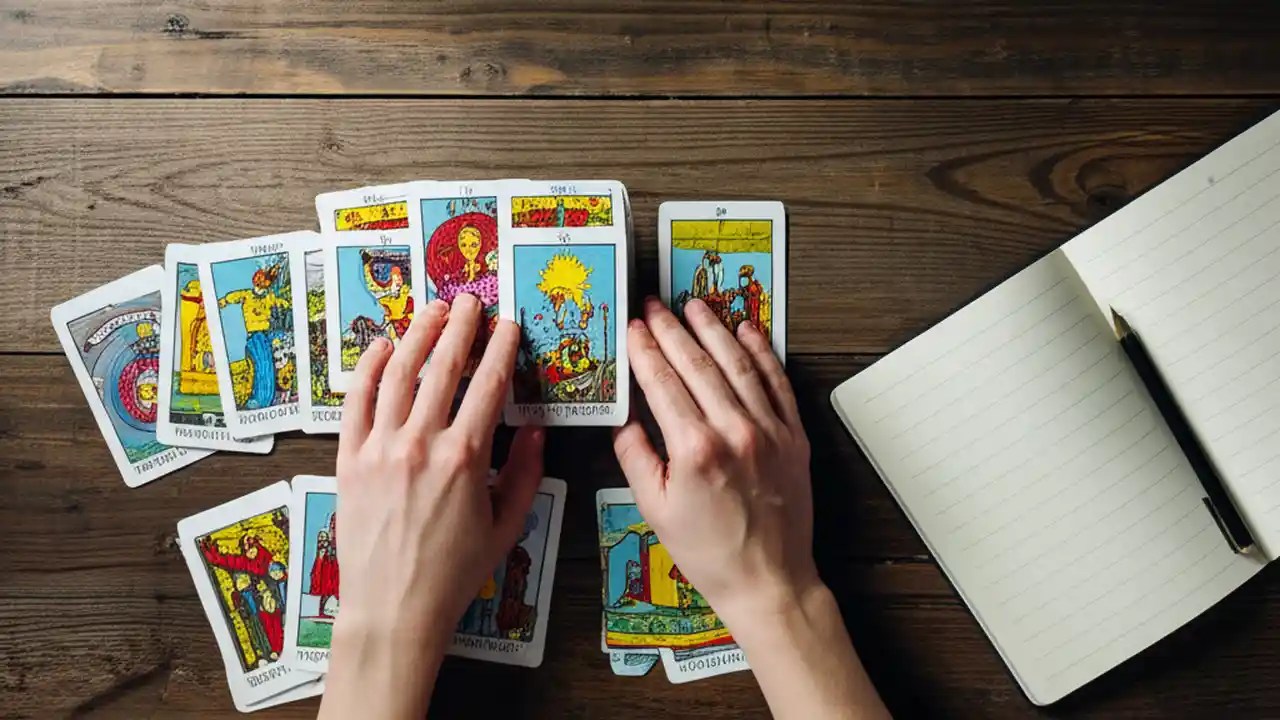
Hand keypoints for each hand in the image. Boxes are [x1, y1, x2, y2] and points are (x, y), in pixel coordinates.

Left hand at [321, 294, 542, 719]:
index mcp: (464, 458)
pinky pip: (356, 401)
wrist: (393, 609)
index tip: (508, 325)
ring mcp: (379, 448)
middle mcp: (420, 443)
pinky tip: (379, 347)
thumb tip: (535, 430)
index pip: (488, 385)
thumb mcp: (505, 526)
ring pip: (398, 373)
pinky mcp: (349, 459)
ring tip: (432, 311)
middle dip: (460, 327)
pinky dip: (366, 368)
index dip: (501, 349)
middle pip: (442, 367)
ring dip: (417, 335)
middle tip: (471, 302)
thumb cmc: (454, 574)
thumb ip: (523, 473)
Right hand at [612, 298, 816, 626]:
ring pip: (738, 364)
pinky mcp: (793, 437)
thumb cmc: (710, 554)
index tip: (634, 328)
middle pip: (698, 364)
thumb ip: (636, 458)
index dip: (645, 350)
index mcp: (695, 449)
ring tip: (695, 306)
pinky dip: (761, 353)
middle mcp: (735, 431)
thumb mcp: (655, 510)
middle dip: (672, 330)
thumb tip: (626, 421)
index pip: (663, 383)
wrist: (768, 580)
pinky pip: (777, 383)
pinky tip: (747, 332)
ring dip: (714, 330)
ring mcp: (769, 431)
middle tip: (656, 306)